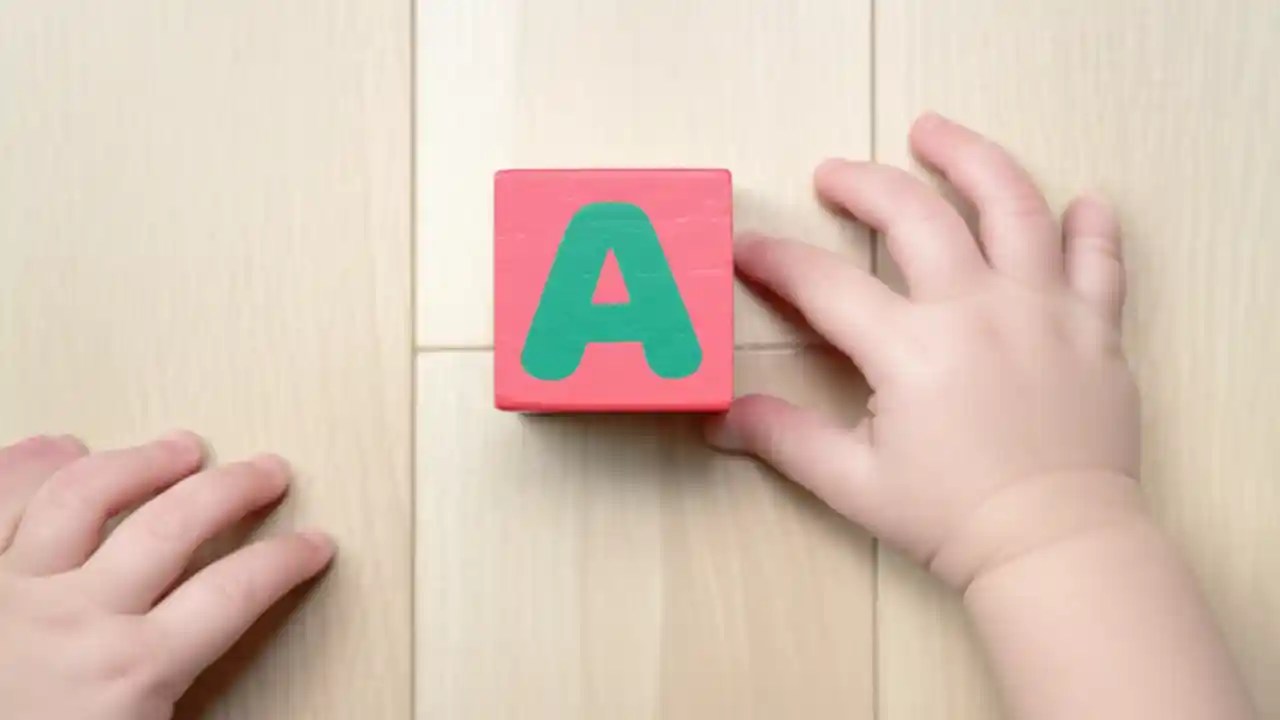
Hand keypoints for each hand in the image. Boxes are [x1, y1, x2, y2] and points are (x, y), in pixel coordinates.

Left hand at [0, 432, 333, 719]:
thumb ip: (180, 708)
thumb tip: (221, 707)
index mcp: (130, 674)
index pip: (236, 593)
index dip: (285, 560)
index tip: (311, 544)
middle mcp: (75, 619)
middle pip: (175, 524)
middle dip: (234, 488)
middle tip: (265, 471)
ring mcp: (10, 591)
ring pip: (86, 495)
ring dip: (142, 461)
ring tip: (179, 448)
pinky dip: (28, 466)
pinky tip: (60, 449)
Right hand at [709, 113, 1141, 588]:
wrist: (1056, 546)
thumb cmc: (952, 519)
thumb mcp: (854, 482)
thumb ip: (786, 439)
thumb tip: (721, 417)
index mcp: (911, 348)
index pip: (826, 284)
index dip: (776, 260)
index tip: (746, 247)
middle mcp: (977, 308)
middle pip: (915, 214)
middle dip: (863, 184)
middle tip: (832, 174)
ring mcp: (1044, 309)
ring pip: (1013, 205)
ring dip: (970, 158)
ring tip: (934, 132)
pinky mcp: (1095, 326)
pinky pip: (1099, 257)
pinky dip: (1091, 223)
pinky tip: (1079, 200)